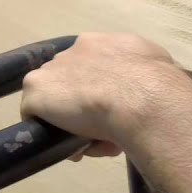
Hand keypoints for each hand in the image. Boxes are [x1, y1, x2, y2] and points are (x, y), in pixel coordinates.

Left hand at [20, 33, 184, 156]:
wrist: (140, 98)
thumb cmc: (156, 84)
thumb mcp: (157, 64)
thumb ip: (142, 69)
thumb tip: (142, 80)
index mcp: (99, 44)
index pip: (90, 68)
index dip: (99, 92)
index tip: (112, 110)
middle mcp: (71, 52)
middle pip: (70, 85)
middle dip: (85, 107)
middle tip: (106, 130)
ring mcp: (49, 71)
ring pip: (55, 102)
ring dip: (71, 123)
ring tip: (96, 143)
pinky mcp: (34, 91)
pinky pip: (40, 118)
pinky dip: (54, 135)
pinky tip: (75, 149)